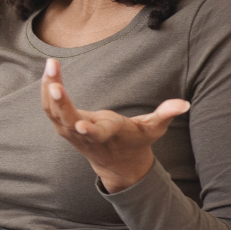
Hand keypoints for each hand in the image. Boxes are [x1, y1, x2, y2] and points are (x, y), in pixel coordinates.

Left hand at [41, 57, 188, 192]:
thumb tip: (184, 104)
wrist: (117, 163)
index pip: (96, 134)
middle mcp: (85, 134)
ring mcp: (70, 132)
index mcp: (108, 135)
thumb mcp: (153, 130)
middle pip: (67, 120)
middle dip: (60, 100)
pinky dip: (47, 90)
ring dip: (49, 88)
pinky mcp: (63, 126)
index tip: (80, 125)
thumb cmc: (136, 142)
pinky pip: (50, 108)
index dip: (88, 130)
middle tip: (54, 79)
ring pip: (53, 112)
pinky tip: (47, 72)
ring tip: (50, 65)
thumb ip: (165, 115)